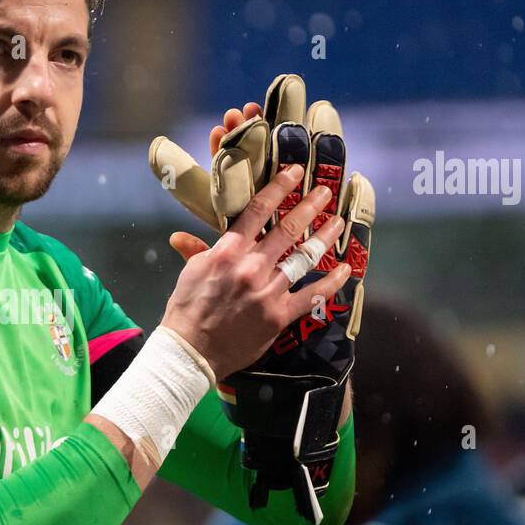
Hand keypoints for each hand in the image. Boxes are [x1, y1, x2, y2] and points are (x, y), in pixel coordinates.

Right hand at [159, 165, 349, 379]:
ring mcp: (268, 292)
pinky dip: (331, 282)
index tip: (294, 173)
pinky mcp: (279, 316)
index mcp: (227, 252)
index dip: (279, 188)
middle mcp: (251, 267)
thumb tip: (180, 237)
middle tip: (325, 193)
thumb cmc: (186, 311)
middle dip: (310, 207)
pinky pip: (313, 296)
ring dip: (324, 238)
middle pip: (287, 229)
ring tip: (338, 223)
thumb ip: (196, 252)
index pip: (257, 211)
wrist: (192, 351)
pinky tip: (344, 270)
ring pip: (304, 258)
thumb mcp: (190, 275)